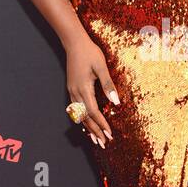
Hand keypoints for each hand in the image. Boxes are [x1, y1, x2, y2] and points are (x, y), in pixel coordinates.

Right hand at [66, 31, 119, 146]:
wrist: (74, 43)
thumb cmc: (89, 53)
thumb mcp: (101, 67)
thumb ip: (108, 85)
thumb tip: (116, 102)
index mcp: (84, 89)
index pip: (94, 112)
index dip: (102, 124)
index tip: (109, 134)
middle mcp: (75, 93)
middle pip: (85, 118)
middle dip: (95, 131)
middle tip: (103, 143)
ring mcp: (71, 91)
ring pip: (79, 115)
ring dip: (88, 128)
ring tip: (95, 139)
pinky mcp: (71, 89)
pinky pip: (76, 109)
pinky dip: (81, 119)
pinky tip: (85, 124)